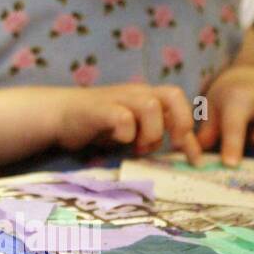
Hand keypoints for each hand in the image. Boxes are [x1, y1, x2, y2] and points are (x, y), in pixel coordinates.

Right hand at [51, 83, 201, 162]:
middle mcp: (137, 93)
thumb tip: (182, 148)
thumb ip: (153, 132)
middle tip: (170, 145)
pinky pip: (122, 117)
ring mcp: (118, 98)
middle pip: (173, 95)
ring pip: (150, 106)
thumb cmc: (98, 123)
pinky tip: (118, 140)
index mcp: (147, 96)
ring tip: (138, 146)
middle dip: (179, 122)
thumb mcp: (132, 129)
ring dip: (151, 131)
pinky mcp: (100, 109)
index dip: (192, 134)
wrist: (60, 114)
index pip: (180, 105)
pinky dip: (126, 132)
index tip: (194, 160)